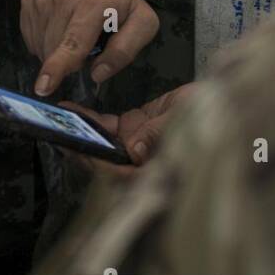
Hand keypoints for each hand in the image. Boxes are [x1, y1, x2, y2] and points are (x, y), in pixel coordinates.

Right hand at [20, 0, 157, 95]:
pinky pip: (31, 37)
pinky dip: (44, 42)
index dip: (58, 66)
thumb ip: (125, 51)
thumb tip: (97, 74)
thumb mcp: (142, 24)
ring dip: (55, 52)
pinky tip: (60, 31)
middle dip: (68, 61)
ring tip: (74, 36)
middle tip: (87, 47)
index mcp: (96, 1)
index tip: (43, 86)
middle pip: (54, 49)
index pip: (74, 41)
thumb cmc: (123, 4)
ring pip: (41, 46)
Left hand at [58, 84, 198, 178]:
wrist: (218, 98)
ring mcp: (135, 146)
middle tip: (56, 135)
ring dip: (79, 134)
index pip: (122, 176)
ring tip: (57, 120)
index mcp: (156, 166)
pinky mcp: (133, 129)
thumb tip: (135, 150)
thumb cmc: (211, 113)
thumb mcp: (186, 119)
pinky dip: (89, 120)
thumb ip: (159, 134)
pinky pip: (107, 128)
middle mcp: (141, 162)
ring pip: (101, 145)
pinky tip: (72, 110)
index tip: (81, 154)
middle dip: (79, 150)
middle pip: (104, 163)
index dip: (100, 168)